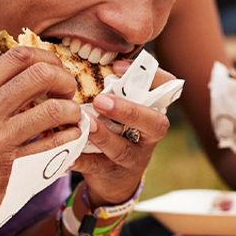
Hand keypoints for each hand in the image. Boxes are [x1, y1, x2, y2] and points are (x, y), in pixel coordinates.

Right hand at [0, 46, 82, 235]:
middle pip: (42, 75)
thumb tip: (22, 79)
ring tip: (73, 117)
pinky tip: (70, 138)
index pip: (18, 56)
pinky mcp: (10, 170)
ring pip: (54, 110)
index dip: (47, 58)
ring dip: (72, 111)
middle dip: (66, 79)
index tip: (55, 69)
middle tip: (69, 92)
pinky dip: (70, 138)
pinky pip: (54, 147)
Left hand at [71, 61, 173, 204]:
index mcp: (153, 110)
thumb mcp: (124, 108)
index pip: (167, 87)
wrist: (114, 178)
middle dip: (129, 110)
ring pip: (123, 148)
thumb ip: (117, 86)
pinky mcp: (112, 174)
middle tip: (101, 100)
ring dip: (103, 136)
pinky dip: (81, 160)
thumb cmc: (117, 130)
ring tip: (86, 124)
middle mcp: (149, 134)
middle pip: (154, 123)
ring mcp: (133, 157)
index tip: (118, 67)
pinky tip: (68, 153)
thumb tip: (96, 56)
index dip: (151, 76)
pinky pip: (97, 168)